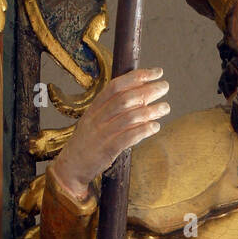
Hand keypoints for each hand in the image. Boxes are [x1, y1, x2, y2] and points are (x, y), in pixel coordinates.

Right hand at [50, 68, 169, 199]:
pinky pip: (127, 137)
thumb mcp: (95, 120)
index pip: (116, 85)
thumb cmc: (88, 142)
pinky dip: (143, 130)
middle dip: (147, 90)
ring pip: (129, 117)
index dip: (137, 77)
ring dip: (150, 111)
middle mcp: (97, 118)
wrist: (72, 167)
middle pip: (125, 99)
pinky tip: (155, 127)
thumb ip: (113, 108)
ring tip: (165, 107)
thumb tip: (141, 95)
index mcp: (94, 107)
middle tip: (165, 86)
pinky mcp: (107, 151)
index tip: (156, 72)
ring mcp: (101, 134)